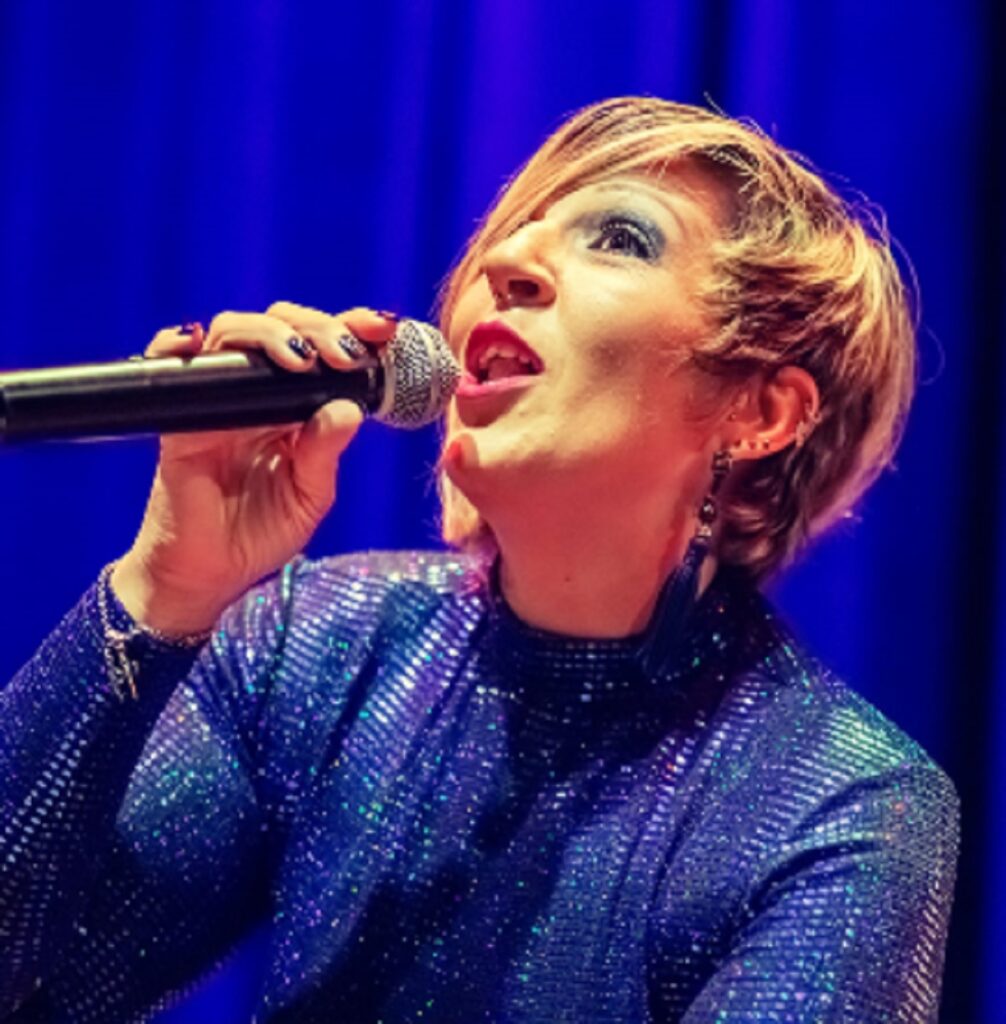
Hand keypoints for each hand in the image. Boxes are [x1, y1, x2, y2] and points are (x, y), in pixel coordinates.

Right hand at [112, 302, 398, 634]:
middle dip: (318, 326)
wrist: (209, 575)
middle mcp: (256, 393)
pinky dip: (175, 344)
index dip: (350, 328)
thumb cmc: (261, 534)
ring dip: (270, 334)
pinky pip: (172, 369)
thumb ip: (324, 452)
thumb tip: (349, 407)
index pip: (321, 348)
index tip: (383, 328)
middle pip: (280, 326)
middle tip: (344, 351)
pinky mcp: (180, 421)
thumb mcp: (309, 495)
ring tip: (301, 360)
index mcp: (295, 406)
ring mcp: (216, 401)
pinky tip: (195, 341)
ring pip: (234, 334)